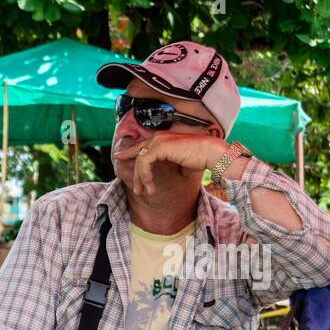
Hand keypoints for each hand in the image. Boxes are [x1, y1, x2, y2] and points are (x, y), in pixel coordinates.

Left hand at [112, 132, 232, 197]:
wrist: (211, 154)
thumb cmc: (200, 159)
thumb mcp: (178, 162)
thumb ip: (165, 163)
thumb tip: (155, 173)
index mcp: (163, 139)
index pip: (142, 146)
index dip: (129, 152)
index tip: (118, 157)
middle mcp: (158, 137)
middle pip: (137, 154)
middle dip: (135, 174)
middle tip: (137, 190)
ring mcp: (158, 140)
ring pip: (139, 161)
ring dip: (140, 179)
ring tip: (144, 192)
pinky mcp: (159, 146)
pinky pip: (143, 163)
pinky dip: (144, 176)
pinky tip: (150, 186)